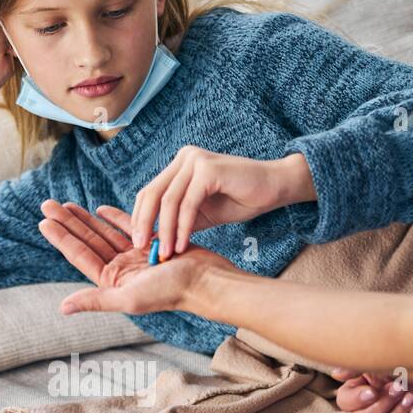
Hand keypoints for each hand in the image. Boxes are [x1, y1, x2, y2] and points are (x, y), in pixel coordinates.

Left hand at [37, 200, 236, 314]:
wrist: (207, 281)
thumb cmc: (172, 292)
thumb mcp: (130, 297)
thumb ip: (96, 300)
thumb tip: (62, 308)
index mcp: (112, 282)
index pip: (80, 255)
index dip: (61, 237)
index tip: (43, 220)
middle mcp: (120, 270)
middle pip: (88, 241)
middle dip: (67, 222)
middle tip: (46, 203)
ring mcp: (134, 257)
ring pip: (104, 233)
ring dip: (85, 218)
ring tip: (66, 203)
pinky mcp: (150, 245)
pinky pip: (127, 228)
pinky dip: (113, 217)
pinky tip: (99, 208)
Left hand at [129, 147, 314, 257]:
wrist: (275, 187)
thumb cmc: (240, 199)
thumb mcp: (201, 213)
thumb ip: (178, 219)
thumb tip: (152, 239)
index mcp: (179, 165)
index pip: (149, 192)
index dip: (139, 218)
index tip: (138, 244)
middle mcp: (184, 158)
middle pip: (152, 194)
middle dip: (144, 224)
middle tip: (141, 250)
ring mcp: (195, 160)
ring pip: (168, 201)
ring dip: (165, 231)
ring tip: (164, 254)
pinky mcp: (208, 169)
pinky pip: (188, 204)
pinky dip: (183, 227)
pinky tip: (183, 245)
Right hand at [332, 369, 412, 412]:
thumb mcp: (387, 355)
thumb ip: (360, 364)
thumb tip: (337, 374)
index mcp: (367, 386)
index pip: (346, 404)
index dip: (356, 401)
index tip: (372, 391)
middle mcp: (378, 404)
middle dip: (379, 408)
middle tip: (399, 389)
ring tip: (412, 399)